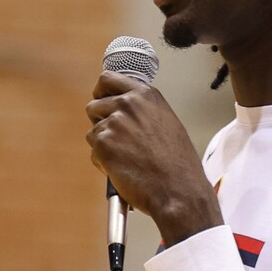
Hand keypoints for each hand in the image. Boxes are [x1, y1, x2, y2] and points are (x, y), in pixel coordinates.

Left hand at [85, 72, 221, 246]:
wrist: (179, 190)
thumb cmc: (178, 165)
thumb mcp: (167, 124)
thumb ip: (144, 112)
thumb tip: (125, 113)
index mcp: (146, 95)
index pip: (108, 80)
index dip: (101, 93)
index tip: (102, 101)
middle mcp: (128, 103)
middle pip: (94, 106)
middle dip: (100, 123)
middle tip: (116, 141)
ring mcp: (114, 122)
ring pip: (93, 132)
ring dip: (103, 146)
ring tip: (126, 160)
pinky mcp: (103, 143)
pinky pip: (93, 152)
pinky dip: (104, 164)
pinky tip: (123, 171)